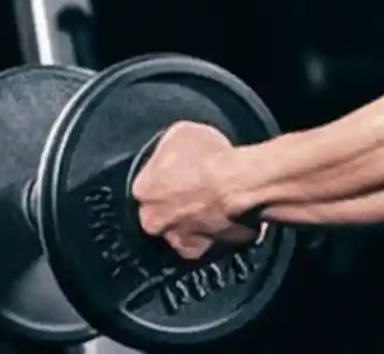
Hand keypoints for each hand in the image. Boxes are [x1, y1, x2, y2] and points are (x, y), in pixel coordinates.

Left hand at [131, 121, 258, 259]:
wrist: (241, 185)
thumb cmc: (212, 158)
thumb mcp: (183, 132)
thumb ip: (167, 148)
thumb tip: (170, 151)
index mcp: (143, 189)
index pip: (148, 184)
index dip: (166, 175)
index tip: (181, 170)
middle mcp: (154, 219)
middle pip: (161, 210)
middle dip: (175, 202)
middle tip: (198, 187)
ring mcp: (177, 238)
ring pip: (182, 228)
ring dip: (194, 218)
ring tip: (217, 202)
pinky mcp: (202, 251)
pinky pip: (205, 241)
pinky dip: (214, 232)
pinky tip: (226, 217)